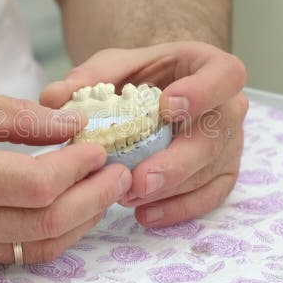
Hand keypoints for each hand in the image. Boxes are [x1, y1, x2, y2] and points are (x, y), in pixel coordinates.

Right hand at [0, 85, 130, 267]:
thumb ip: (16, 117)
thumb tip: (72, 124)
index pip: (40, 184)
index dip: (80, 167)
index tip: (100, 146)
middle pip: (48, 224)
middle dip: (95, 199)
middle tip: (120, 173)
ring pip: (38, 249)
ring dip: (80, 222)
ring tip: (103, 192)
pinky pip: (16, 257)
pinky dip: (50, 236)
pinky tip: (67, 210)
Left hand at [41, 41, 247, 226]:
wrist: (156, 94)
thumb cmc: (139, 76)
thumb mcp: (112, 67)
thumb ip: (87, 78)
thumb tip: (53, 98)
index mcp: (210, 67)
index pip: (226, 75)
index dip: (203, 92)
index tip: (168, 106)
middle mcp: (229, 106)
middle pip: (217, 135)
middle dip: (177, 162)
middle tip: (138, 179)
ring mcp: (229, 143)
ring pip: (211, 172)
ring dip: (170, 190)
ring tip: (127, 198)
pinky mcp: (221, 174)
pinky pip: (208, 198)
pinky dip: (177, 210)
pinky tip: (144, 216)